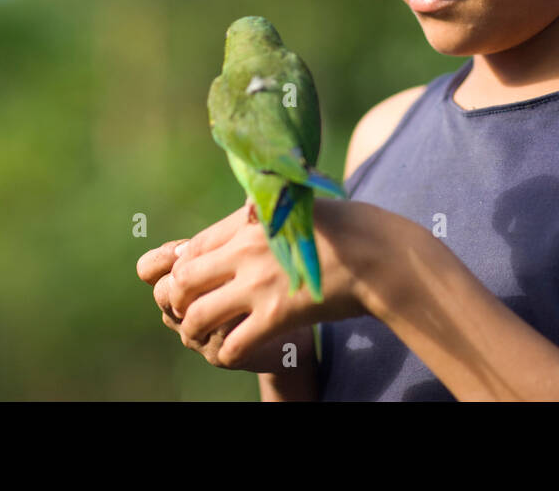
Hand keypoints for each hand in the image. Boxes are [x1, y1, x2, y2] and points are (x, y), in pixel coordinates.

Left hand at [137, 199, 382, 372]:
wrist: (378, 254)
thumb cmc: (347, 228)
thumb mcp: (297, 206)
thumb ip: (266, 213)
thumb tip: (247, 211)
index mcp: (249, 222)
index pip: (193, 247)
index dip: (183, 268)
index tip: (192, 282)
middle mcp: (246, 251)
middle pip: (184, 280)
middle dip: (179, 300)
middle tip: (188, 310)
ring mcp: (259, 285)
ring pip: (198, 315)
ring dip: (194, 329)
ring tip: (201, 335)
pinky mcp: (277, 316)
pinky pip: (233, 344)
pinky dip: (226, 352)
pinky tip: (235, 349)